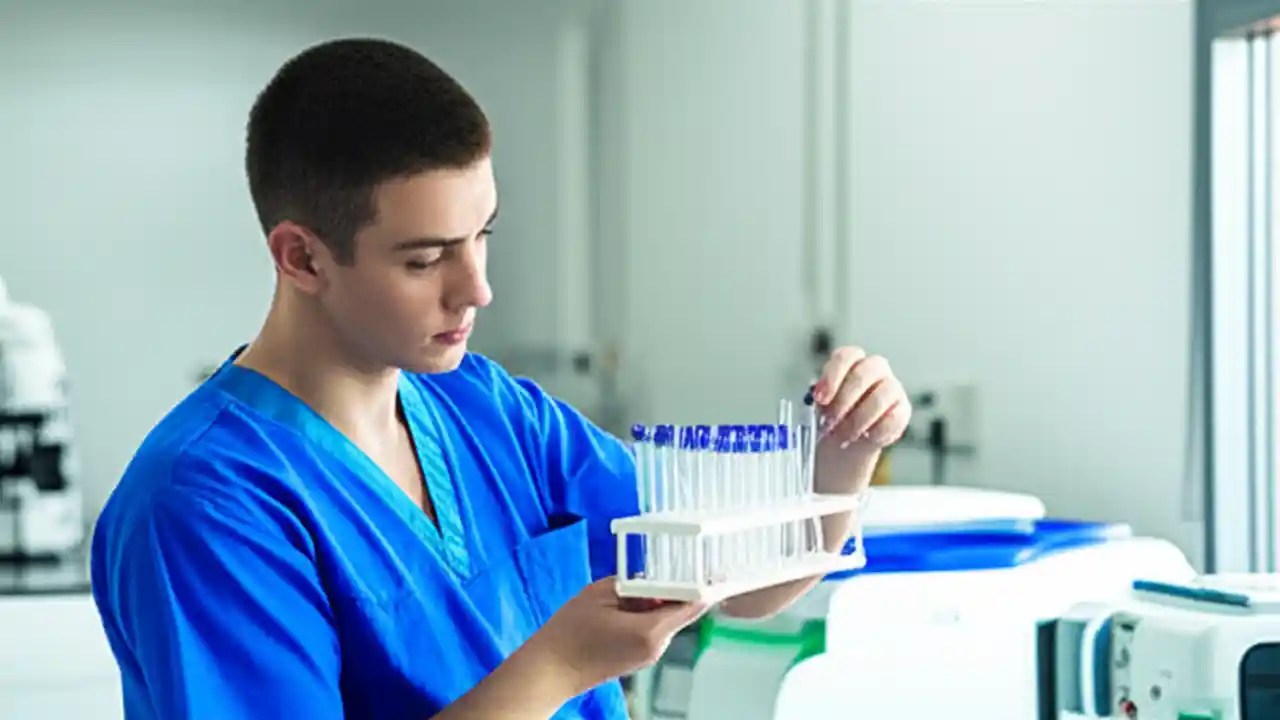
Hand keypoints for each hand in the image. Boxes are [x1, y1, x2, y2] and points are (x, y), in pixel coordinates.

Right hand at [525, 579, 707, 698]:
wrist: (550, 668)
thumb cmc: (570, 631)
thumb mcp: (601, 593)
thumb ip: (634, 584)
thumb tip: (652, 580)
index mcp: (651, 632)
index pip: (692, 606)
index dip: (704, 584)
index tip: (714, 567)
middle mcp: (657, 647)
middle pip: (681, 612)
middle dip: (677, 587)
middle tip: (675, 562)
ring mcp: (648, 655)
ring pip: (666, 619)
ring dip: (660, 600)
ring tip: (640, 582)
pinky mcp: (638, 657)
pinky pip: (653, 629)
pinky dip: (649, 613)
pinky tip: (630, 601)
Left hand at [810, 346, 910, 493]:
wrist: (845, 442)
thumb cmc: (831, 417)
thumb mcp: (818, 407)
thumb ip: (819, 399)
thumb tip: (814, 399)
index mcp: (852, 361)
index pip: (846, 356)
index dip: (832, 376)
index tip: (820, 398)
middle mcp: (875, 368)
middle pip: (863, 374)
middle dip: (844, 401)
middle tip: (830, 422)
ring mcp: (892, 387)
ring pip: (879, 398)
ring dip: (858, 420)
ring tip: (845, 436)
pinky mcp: (903, 409)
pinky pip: (893, 418)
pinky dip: (876, 432)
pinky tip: (866, 438)